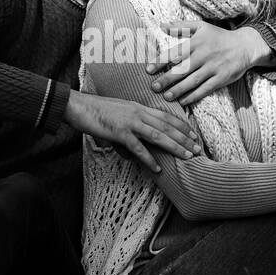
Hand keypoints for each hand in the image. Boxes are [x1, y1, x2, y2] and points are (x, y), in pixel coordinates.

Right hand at [64, 90, 200, 173]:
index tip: (194, 134)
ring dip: (175, 147)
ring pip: (158, 136)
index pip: (166, 116)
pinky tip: (157, 168)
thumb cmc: (96, 110)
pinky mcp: (119, 132)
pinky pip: (137, 148)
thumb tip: (137, 144)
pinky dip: (148, 159)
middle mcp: (138, 113)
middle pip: (167, 126)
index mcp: (139, 107)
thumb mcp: (119, 113)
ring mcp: (129, 122)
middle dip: (185, 138)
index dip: (182, 125)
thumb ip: (131, 124)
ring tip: (187, 157)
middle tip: (198, 149)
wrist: (78, 106)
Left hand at [146, 20, 271, 106]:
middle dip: (166, 79)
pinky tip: (183, 101)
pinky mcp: (221, 78)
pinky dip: (193, 96)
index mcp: (196, 42)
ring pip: (192, 81)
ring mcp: (213, 68)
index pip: (174, 52)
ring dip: (178, 90)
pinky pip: (205, 89)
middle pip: (182, 69)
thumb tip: (161, 24)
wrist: (245, 46)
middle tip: (153, 87)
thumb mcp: (201, 27)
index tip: (148, 69)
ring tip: (166, 96)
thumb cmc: (219, 36)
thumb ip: (181, 26)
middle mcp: (204, 55)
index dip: (160, 61)